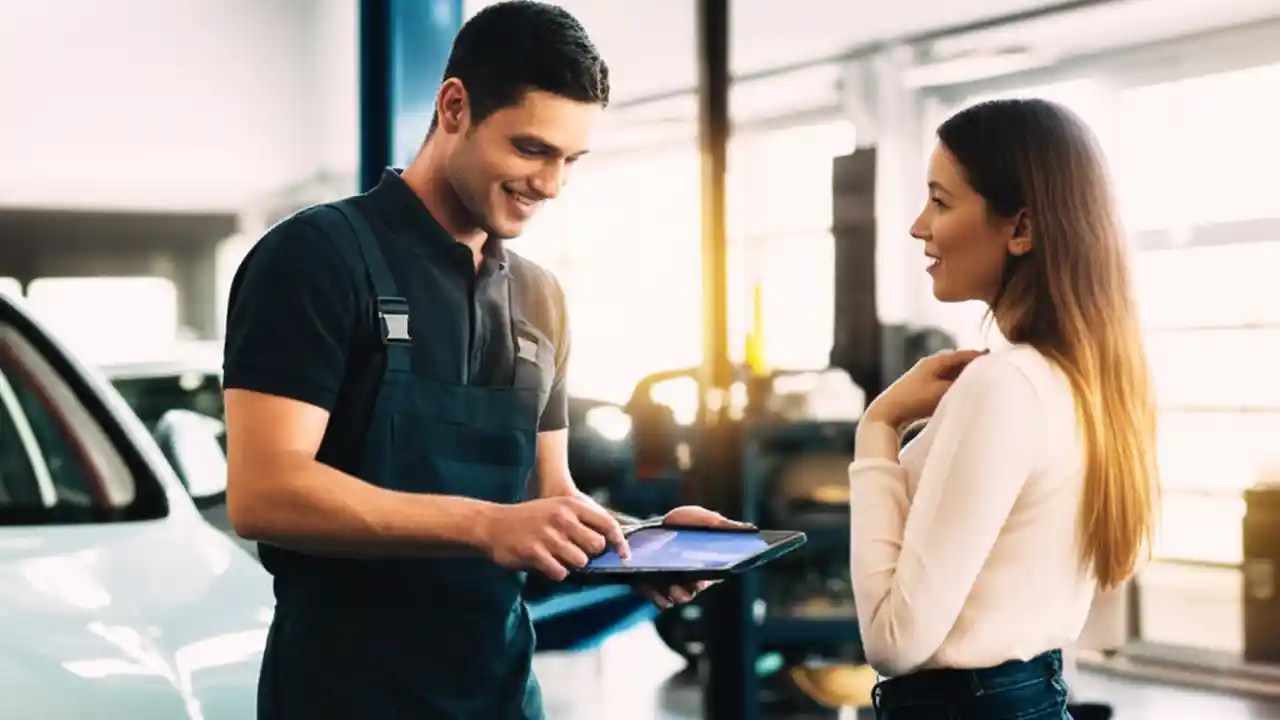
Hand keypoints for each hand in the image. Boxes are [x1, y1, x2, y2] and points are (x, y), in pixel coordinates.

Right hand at [484, 496, 630, 581]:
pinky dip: (556, 572)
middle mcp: (562, 518)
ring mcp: (549, 535)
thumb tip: (610, 542)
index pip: (607, 524)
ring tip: (558, 557)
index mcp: (571, 505)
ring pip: (580, 561)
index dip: (619, 542)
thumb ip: (581, 520)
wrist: (493, 524)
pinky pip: (560, 572)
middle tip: (575, 552)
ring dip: (572, 564)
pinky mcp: (535, 552)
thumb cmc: (531, 518)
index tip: (624, 555)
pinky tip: (546, 564)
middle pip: (597, 546)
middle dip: (590, 554)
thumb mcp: (557, 508)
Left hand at [637, 505, 755, 609]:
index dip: (714, 578)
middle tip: (693, 581)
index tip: (711, 575)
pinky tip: (656, 587)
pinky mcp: (653, 589)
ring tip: (672, 585)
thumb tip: (750, 529)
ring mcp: (672, 586)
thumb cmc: (680, 523)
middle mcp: (691, 580)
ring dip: (678, 594)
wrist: (648, 527)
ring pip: (680, 598)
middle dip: (694, 587)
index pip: (715, 577)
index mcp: (706, 565)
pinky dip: (659, 597)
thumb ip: (721, 524)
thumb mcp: (701, 518)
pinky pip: (660, 600)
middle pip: (697, 590)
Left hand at [865, 349, 985, 428]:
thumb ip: (963, 384)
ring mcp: (925, 375)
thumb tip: (979, 381)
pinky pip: (945, 382)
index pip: (964, 355)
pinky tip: (963, 393)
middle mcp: (930, 364)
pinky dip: (956, 385)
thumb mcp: (944, 392)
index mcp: (936, 360)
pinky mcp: (922, 388)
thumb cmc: (916, 401)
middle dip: (975, 367)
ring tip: (982, 382)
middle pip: (958, 362)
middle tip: (995, 370)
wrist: (888, 413)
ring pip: (951, 373)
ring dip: (965, 377)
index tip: (998, 361)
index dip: (981, 358)